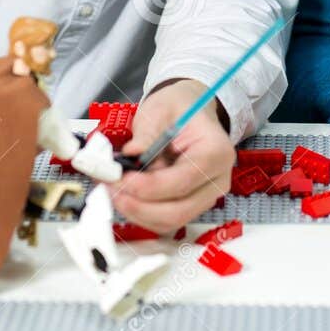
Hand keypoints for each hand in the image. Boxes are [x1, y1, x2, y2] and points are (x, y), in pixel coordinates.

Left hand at [110, 79, 233, 231]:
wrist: (189, 112)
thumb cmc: (179, 109)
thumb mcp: (160, 110)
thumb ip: (146, 135)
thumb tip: (130, 154)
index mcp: (216, 152)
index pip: (184, 180)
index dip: (149, 186)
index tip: (121, 178)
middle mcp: (217, 180)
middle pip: (178, 211)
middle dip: (139, 205)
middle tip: (112, 188)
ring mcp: (205, 197)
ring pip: (170, 221)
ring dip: (137, 212)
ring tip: (114, 191)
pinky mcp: (190, 206)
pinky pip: (164, 220)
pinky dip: (140, 213)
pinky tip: (125, 196)